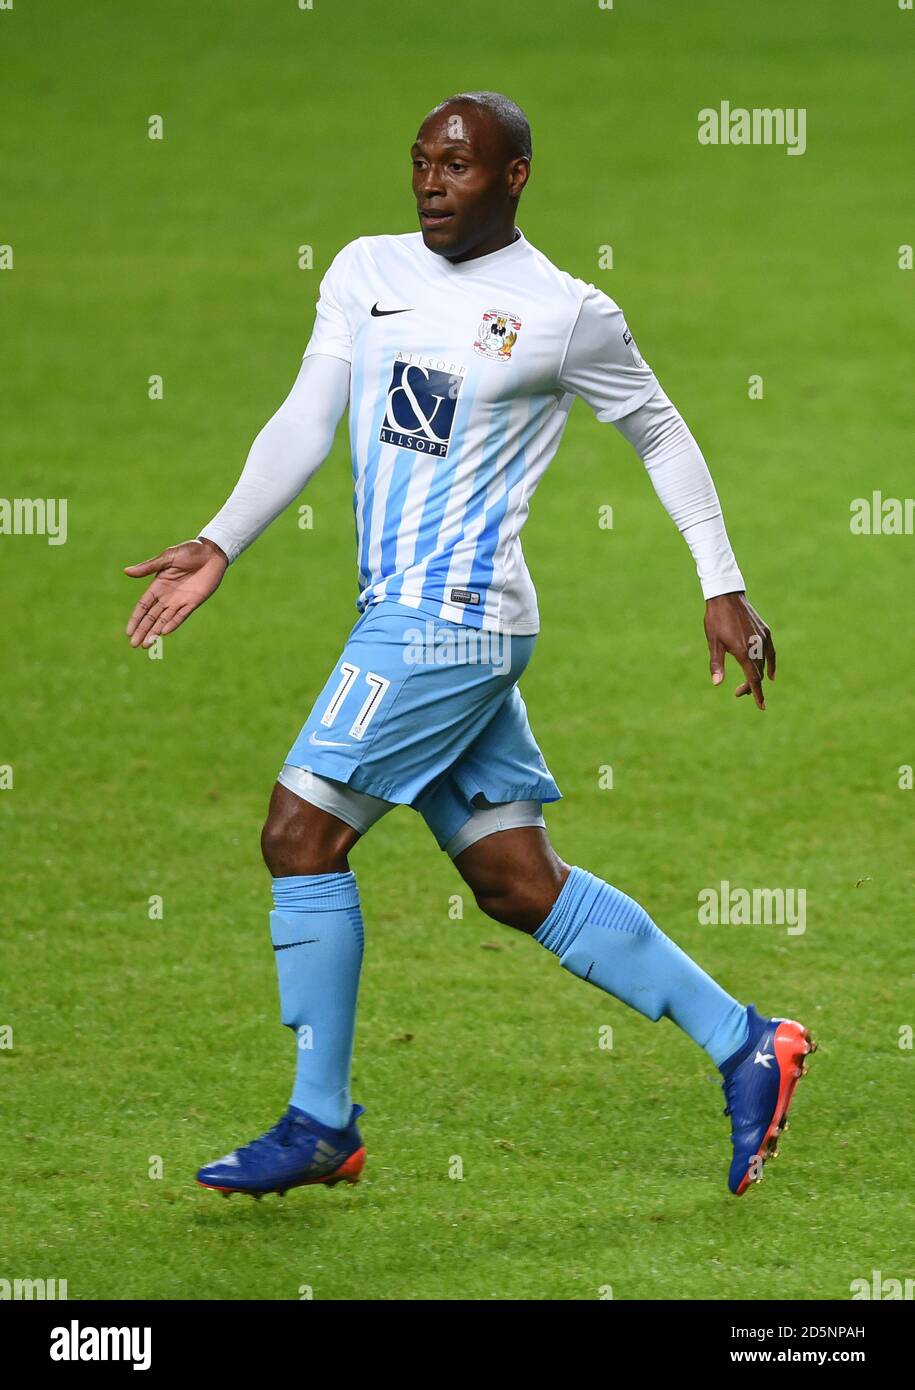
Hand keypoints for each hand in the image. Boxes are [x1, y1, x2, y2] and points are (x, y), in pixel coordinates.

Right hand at [124, 538, 227, 647]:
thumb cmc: (189, 551)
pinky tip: (164, 632)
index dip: (135, 619)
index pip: (143, 606)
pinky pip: (181, 615)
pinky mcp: (193, 602)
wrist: (211, 552)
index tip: (128, 632)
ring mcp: (180, 600)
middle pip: (151, 617)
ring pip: (164, 620)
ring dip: (155, 632)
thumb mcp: (167, 558)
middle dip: (143, 630)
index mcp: (158, 586)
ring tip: (146, 645)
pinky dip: (173, 623)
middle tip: (134, 644)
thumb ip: (148, 567)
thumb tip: (126, 571)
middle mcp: (167, 596)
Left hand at [704, 592, 775, 709]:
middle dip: (751, 686)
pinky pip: (771, 652)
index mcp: (743, 651)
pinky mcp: (765, 631)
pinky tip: (770, 673)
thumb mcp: (713, 643)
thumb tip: (716, 684)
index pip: (753, 679)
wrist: (726, 596)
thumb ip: (716, 664)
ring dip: (759, 676)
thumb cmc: (716, 620)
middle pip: (758, 673)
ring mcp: (762, 638)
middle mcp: (756, 646)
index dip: (757, 694)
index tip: (761, 706)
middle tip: (739, 693)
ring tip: (751, 685)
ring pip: (764, 663)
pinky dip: (771, 663)